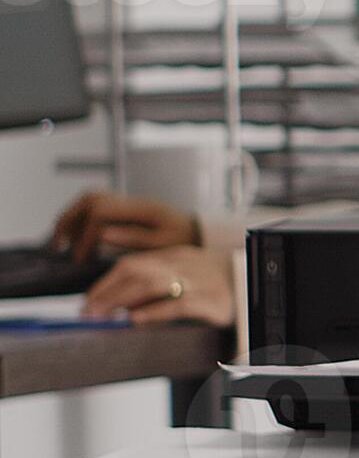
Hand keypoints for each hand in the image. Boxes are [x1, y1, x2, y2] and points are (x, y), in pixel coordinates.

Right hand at [51, 190, 198, 261]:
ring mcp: (129, 202)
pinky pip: (96, 205)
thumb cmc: (185, 241)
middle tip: (59, 246)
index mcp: (142, 208)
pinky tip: (78, 238)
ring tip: (63, 243)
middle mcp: (132, 201)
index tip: (81, 259)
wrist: (200, 233)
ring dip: (72, 218)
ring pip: (90, 199)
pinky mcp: (126, 208)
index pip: (100, 212)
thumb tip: (102, 235)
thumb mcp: (164, 244)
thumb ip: (133, 239)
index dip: (85, 235)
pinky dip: (81, 218)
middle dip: (69, 221)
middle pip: (90, 199)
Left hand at [84, 246, 234, 327]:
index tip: (88, 302)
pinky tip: (137, 320)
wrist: (267, 286)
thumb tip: (118, 305)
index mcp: (177, 255)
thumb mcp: (189, 275)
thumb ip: (159, 281)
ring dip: (122, 300)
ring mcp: (200, 282)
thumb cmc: (219, 286)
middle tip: (88, 313)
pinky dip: (154, 311)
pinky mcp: (213, 301)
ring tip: (105, 317)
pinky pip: (179, 304)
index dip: (105, 283)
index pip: (131, 264)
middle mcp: (186, 265)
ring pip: (153, 283)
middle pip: (136, 271)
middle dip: (106, 292)